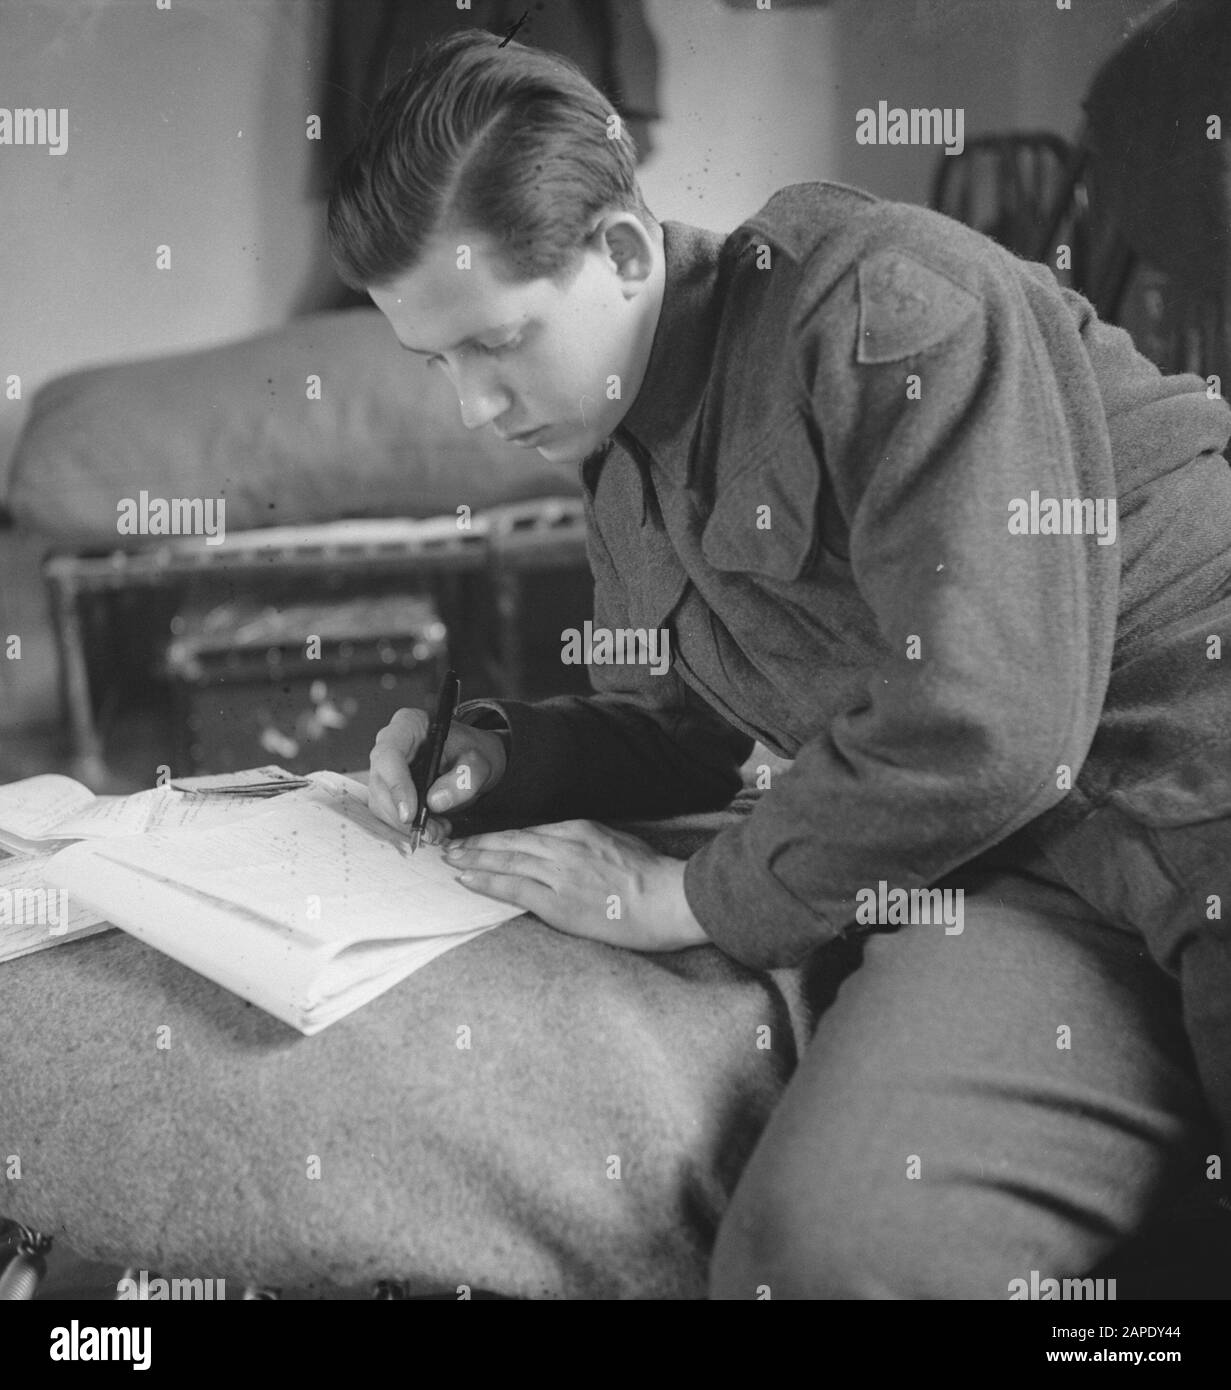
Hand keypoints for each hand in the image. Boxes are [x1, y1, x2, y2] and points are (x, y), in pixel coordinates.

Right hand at [368, 707, 507, 842]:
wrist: (474, 760)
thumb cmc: (473, 752)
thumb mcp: (481, 762)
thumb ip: (465, 778)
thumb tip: (435, 801)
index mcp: (409, 725)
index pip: (389, 753)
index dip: (396, 785)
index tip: (410, 814)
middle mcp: (390, 744)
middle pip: (380, 782)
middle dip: (402, 814)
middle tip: (431, 832)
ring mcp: (386, 768)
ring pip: (381, 802)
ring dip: (406, 825)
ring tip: (439, 830)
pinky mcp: (388, 789)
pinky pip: (389, 812)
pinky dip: (409, 827)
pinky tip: (434, 827)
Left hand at [442, 819, 711, 951]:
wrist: (669, 898)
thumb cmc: (653, 876)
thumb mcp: (618, 843)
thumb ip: (589, 842)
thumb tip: (570, 848)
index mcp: (579, 830)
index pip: (529, 832)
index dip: (500, 836)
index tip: (481, 838)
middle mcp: (563, 846)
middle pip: (510, 841)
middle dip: (477, 842)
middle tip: (450, 844)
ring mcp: (558, 873)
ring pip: (505, 860)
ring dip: (472, 858)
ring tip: (450, 859)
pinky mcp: (558, 901)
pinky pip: (512, 887)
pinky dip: (485, 881)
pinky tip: (466, 878)